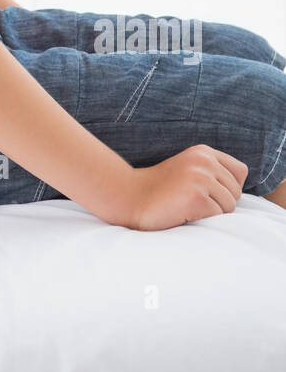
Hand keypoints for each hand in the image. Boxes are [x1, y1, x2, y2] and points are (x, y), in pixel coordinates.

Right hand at [116, 145, 248, 230]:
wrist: (131, 196)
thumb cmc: (160, 188)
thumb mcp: (188, 169)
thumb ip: (212, 172)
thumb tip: (239, 192)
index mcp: (203, 152)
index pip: (240, 171)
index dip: (228, 186)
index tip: (208, 191)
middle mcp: (204, 161)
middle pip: (236, 192)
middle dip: (219, 202)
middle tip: (192, 201)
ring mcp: (200, 178)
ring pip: (229, 206)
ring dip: (211, 213)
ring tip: (187, 207)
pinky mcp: (196, 198)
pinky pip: (216, 216)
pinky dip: (202, 220)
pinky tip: (182, 212)